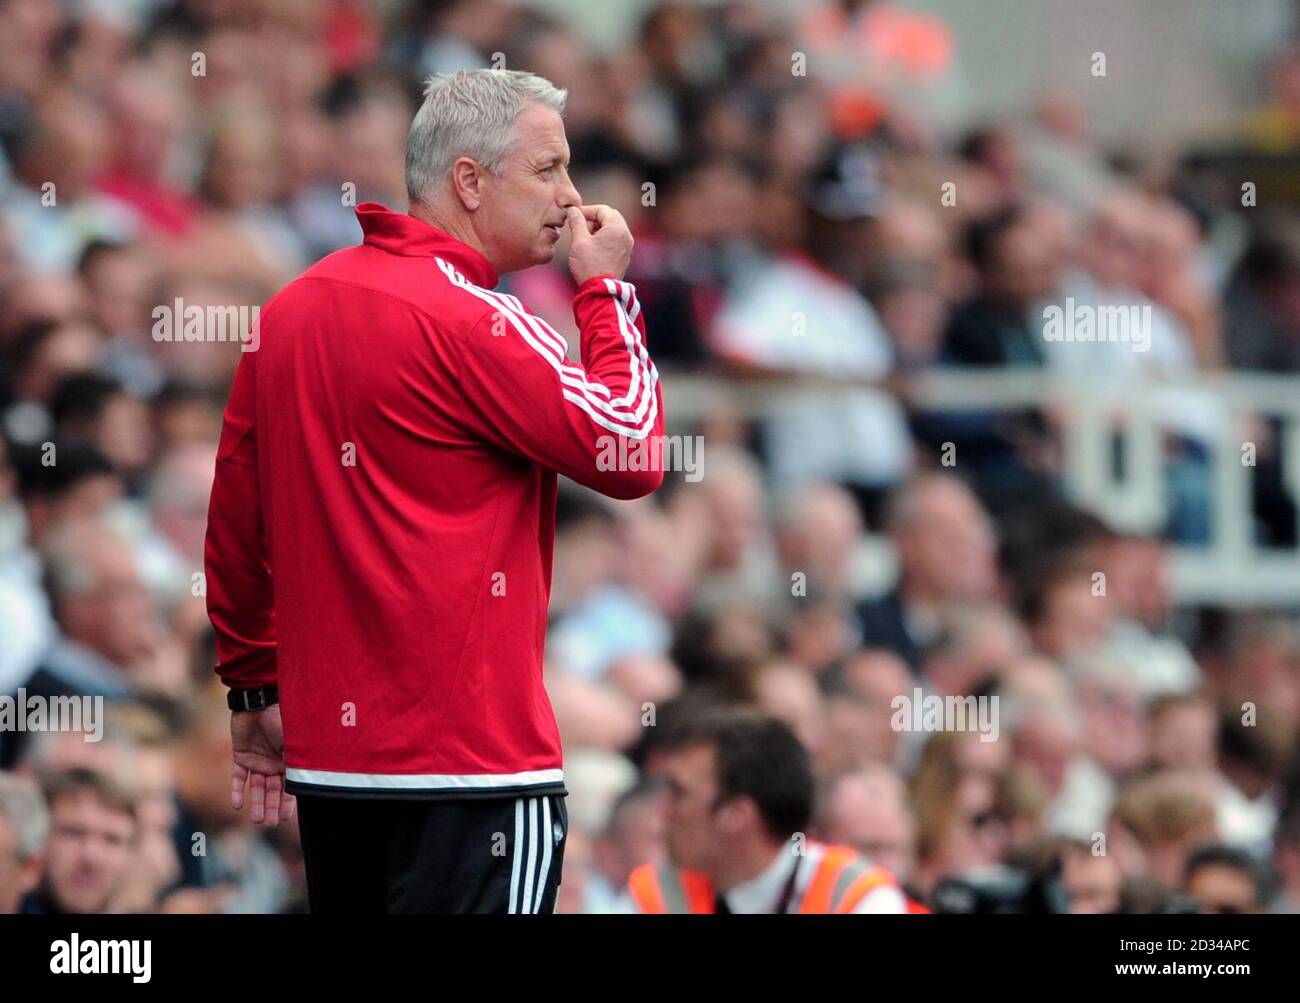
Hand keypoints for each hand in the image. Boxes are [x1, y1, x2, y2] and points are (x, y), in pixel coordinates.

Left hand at [230, 704, 295, 825]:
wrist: (257, 702)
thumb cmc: (279, 718)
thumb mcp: (293, 742)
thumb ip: (296, 761)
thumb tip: (311, 779)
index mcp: (288, 760)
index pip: (289, 787)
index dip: (287, 803)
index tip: (285, 819)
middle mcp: (273, 763)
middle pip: (272, 791)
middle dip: (271, 808)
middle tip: (269, 824)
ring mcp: (257, 760)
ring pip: (256, 787)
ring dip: (256, 803)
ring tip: (255, 821)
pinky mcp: (240, 756)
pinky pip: (238, 777)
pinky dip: (237, 790)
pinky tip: (237, 805)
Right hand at [566, 204, 632, 284]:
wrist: (600, 290)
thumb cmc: (589, 266)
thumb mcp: (579, 241)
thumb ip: (576, 222)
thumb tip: (572, 210)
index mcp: (617, 228)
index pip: (602, 209)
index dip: (587, 210)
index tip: (574, 216)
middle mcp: (626, 235)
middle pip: (610, 217)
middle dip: (593, 219)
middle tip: (579, 226)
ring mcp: (627, 246)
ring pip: (613, 228)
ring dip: (598, 229)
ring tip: (584, 238)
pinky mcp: (625, 256)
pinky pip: (615, 240)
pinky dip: (604, 239)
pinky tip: (592, 248)